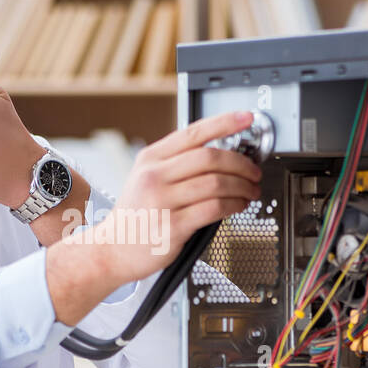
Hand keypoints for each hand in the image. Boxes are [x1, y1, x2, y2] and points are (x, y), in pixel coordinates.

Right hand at [83, 110, 262, 285]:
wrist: (113, 249)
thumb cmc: (135, 216)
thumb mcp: (145, 178)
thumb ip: (175, 164)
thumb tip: (221, 154)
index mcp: (150, 159)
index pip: (193, 133)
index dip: (225, 122)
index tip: (247, 118)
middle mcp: (155, 176)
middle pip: (210, 158)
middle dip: (241, 164)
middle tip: (254, 171)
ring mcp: (163, 201)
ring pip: (217, 183)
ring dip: (242, 186)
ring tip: (250, 191)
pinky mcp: (173, 226)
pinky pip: (214, 208)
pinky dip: (234, 205)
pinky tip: (238, 206)